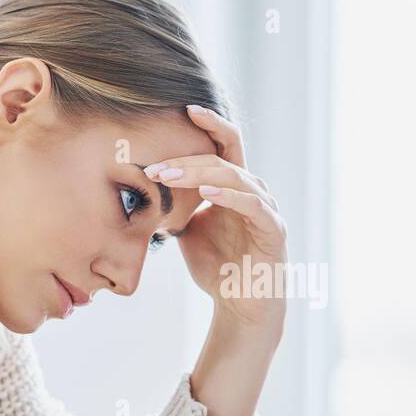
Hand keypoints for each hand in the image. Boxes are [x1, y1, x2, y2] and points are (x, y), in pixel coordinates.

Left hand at [144, 105, 287, 330]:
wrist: (240, 306)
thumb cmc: (217, 266)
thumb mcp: (188, 229)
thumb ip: (176, 205)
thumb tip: (141, 189)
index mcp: (235, 186)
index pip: (225, 145)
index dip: (209, 124)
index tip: (183, 109)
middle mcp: (254, 191)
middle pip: (222, 158)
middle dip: (185, 160)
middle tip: (153, 168)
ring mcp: (266, 209)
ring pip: (235, 176)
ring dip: (199, 174)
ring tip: (169, 177)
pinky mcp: (273, 230)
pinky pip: (253, 205)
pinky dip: (229, 196)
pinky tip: (207, 193)